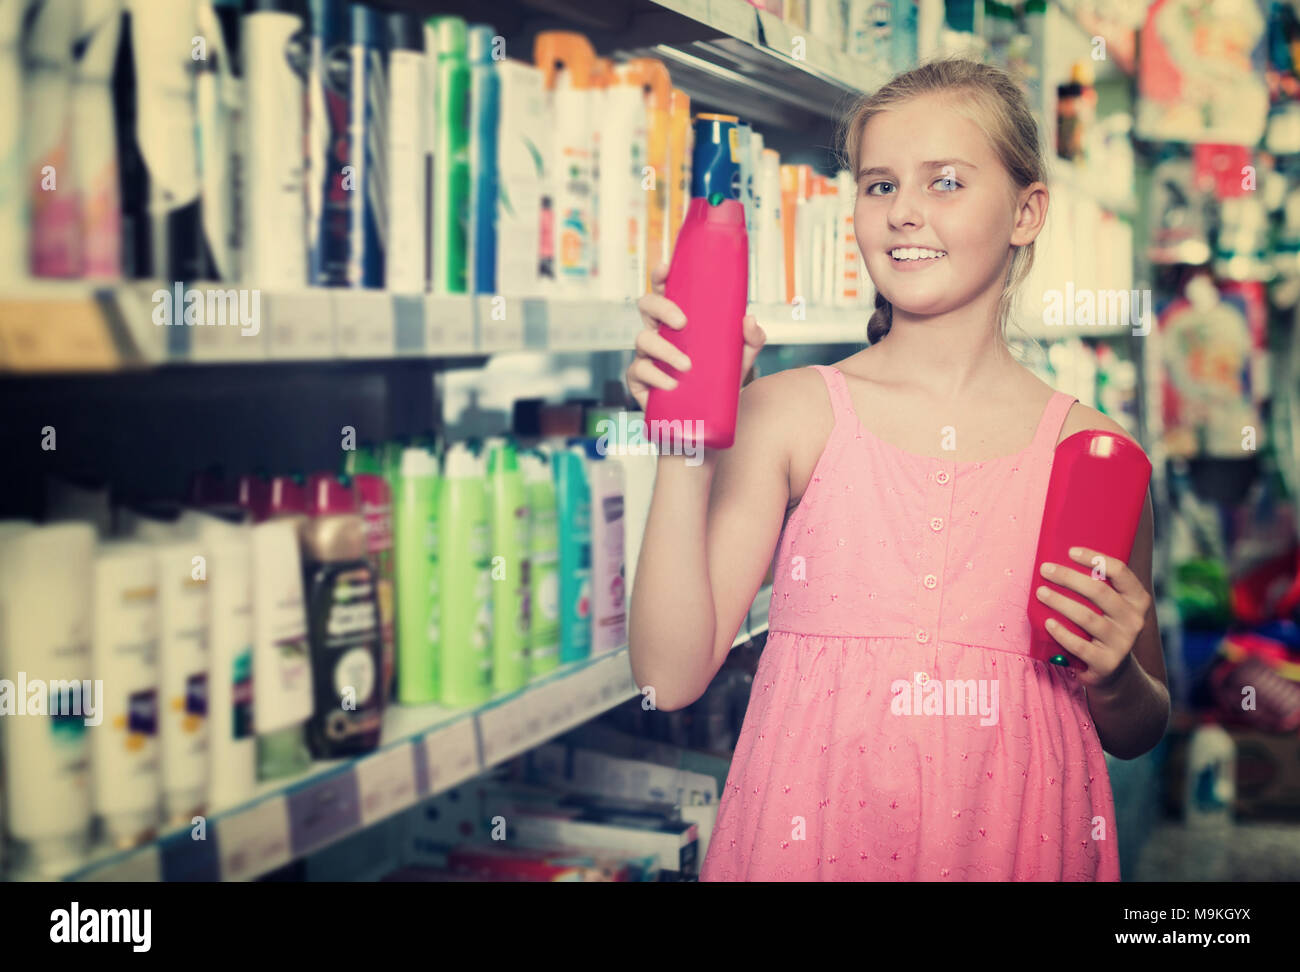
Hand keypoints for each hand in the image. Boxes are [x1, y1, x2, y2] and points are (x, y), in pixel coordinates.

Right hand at [625, 261, 765, 410]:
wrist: (713, 415)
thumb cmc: (723, 377)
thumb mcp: (742, 356)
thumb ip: (752, 337)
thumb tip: (748, 318)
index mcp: (678, 319)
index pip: (665, 290)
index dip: (661, 275)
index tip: (666, 268)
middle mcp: (659, 332)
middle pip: (646, 305)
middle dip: (661, 307)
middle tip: (682, 322)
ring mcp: (647, 356)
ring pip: (642, 339)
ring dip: (664, 350)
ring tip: (687, 366)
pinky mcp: (640, 381)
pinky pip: (638, 371)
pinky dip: (656, 376)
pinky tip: (671, 384)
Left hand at [1034, 546, 1152, 691]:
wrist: (1114, 671)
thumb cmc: (1104, 626)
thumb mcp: (1111, 607)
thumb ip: (1098, 585)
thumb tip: (1060, 556)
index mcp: (1137, 600)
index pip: (1120, 572)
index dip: (1095, 559)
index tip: (1070, 551)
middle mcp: (1134, 620)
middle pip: (1099, 592)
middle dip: (1069, 577)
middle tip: (1045, 569)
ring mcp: (1122, 643)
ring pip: (1087, 618)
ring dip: (1060, 602)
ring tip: (1040, 592)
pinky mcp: (1106, 663)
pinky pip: (1080, 646)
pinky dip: (1062, 633)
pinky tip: (1048, 622)